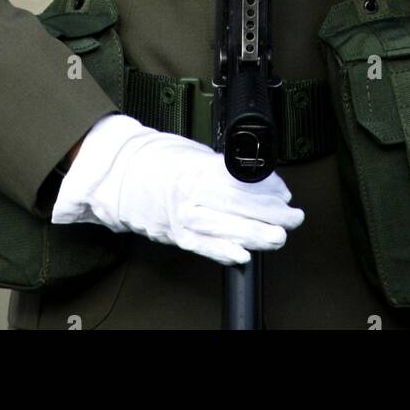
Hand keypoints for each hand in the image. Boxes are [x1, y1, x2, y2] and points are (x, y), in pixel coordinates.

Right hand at [51, 113, 304, 266]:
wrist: (116, 173)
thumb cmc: (153, 159)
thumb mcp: (190, 153)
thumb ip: (218, 167)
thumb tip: (250, 176)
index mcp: (196, 167)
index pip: (239, 180)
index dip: (266, 189)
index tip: (284, 192)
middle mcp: (189, 192)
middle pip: (238, 205)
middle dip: (271, 214)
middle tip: (293, 217)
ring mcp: (181, 215)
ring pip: (225, 228)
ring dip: (256, 235)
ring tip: (279, 238)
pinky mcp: (174, 234)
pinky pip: (202, 245)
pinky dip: (223, 251)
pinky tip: (243, 256)